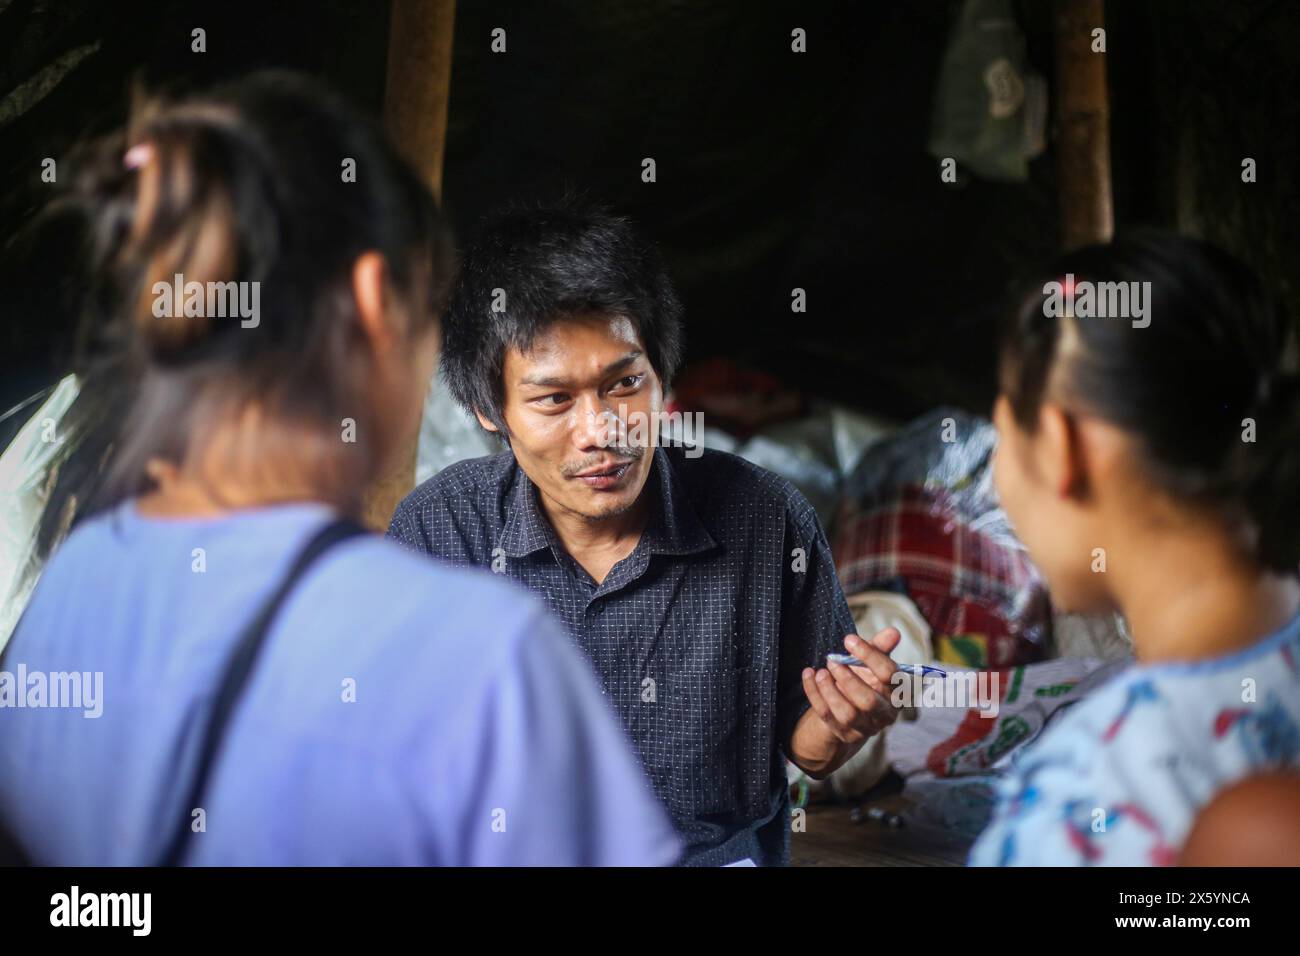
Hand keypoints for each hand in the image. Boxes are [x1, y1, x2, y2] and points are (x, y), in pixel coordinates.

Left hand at [800, 627, 902, 745]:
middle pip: (869, 701)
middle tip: (832, 660)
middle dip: (848, 679)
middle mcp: (884, 714)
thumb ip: (880, 648)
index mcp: (897, 692)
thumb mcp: (871, 663)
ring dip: (829, 690)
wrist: (846, 709)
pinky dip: (814, 693)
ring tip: (821, 672)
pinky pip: (826, 715)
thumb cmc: (863, 680)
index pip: (889, 675)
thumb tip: (893, 632)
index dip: (870, 655)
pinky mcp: (843, 733)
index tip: (849, 640)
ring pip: (847, 713)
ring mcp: (864, 727)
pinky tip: (809, 675)